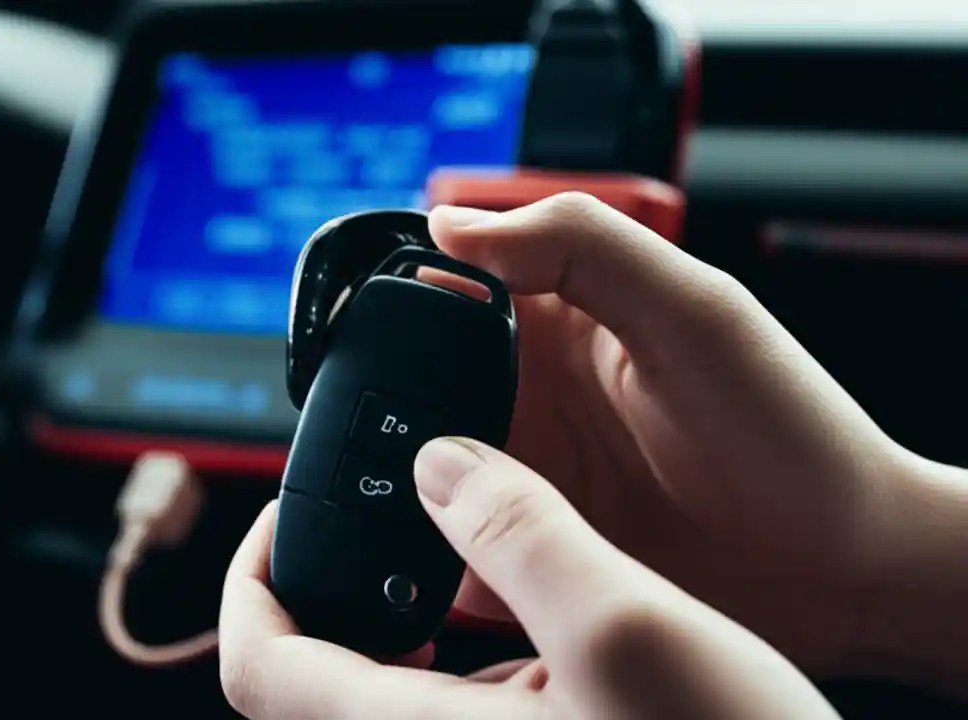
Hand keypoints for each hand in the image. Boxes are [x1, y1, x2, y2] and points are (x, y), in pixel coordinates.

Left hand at [218, 457, 841, 719]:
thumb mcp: (627, 628)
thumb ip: (521, 533)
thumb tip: (442, 466)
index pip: (255, 662)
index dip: (250, 575)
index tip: (288, 508)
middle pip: (313, 672)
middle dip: (334, 580)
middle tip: (380, 511)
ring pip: (394, 682)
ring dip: (408, 606)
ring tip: (456, 538)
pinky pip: (461, 703)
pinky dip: (472, 646)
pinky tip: (534, 613)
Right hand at [426, 194, 915, 675]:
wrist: (842, 569)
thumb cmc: (788, 430)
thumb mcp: (692, 308)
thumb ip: (579, 245)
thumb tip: (451, 221)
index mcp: (558, 320)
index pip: (445, 291)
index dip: (400, 307)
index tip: (372, 337)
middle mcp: (531, 396)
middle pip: (411, 389)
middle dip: (385, 411)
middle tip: (394, 438)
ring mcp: (529, 479)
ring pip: (418, 473)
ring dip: (399, 489)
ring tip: (420, 506)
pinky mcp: (532, 552)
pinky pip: (449, 552)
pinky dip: (426, 559)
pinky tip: (438, 565)